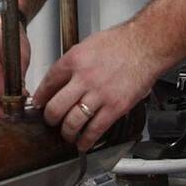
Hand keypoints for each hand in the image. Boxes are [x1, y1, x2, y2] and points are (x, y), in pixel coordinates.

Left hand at [31, 20, 160, 151]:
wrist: (146, 45)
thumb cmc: (121, 42)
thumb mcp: (88, 45)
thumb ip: (74, 63)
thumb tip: (62, 78)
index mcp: (74, 60)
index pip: (48, 83)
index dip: (41, 97)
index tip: (39, 103)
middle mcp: (84, 78)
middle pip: (56, 107)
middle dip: (50, 118)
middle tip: (51, 121)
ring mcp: (99, 94)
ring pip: (73, 122)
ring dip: (66, 132)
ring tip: (66, 134)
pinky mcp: (115, 107)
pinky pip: (96, 129)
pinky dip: (87, 140)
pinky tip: (83, 143)